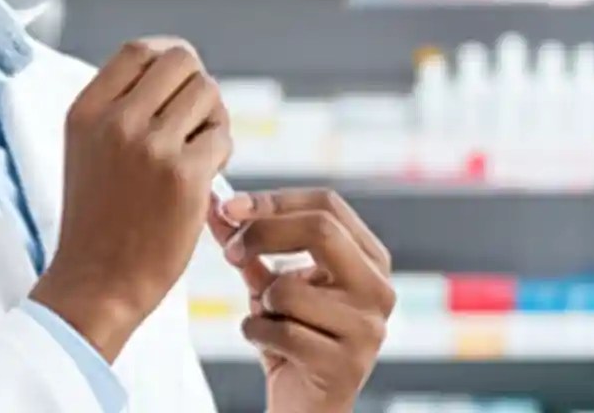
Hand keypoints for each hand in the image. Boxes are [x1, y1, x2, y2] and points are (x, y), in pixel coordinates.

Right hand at [31, 38, 232, 361]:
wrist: (97, 281)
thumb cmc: (99, 218)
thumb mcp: (87, 148)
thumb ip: (119, 107)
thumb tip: (175, 67)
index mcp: (86, 111)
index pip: (138, 50)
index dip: (168, 57)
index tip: (178, 82)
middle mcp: (115, 121)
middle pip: (180, 61)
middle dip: (196, 86)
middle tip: (193, 123)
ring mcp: (150, 146)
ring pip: (207, 92)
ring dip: (212, 118)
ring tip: (198, 152)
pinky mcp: (185, 175)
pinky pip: (222, 136)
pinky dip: (221, 152)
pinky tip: (204, 178)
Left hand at [209, 189, 394, 412]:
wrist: (305, 404)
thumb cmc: (290, 336)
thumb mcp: (269, 282)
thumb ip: (248, 244)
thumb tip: (215, 203)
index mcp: (369, 259)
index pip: (327, 205)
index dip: (273, 200)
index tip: (228, 205)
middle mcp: (378, 289)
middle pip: (320, 229)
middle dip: (262, 234)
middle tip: (229, 250)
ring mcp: (368, 328)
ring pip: (288, 288)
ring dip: (261, 304)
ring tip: (270, 321)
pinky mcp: (346, 365)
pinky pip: (280, 331)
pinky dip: (257, 334)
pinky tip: (269, 346)